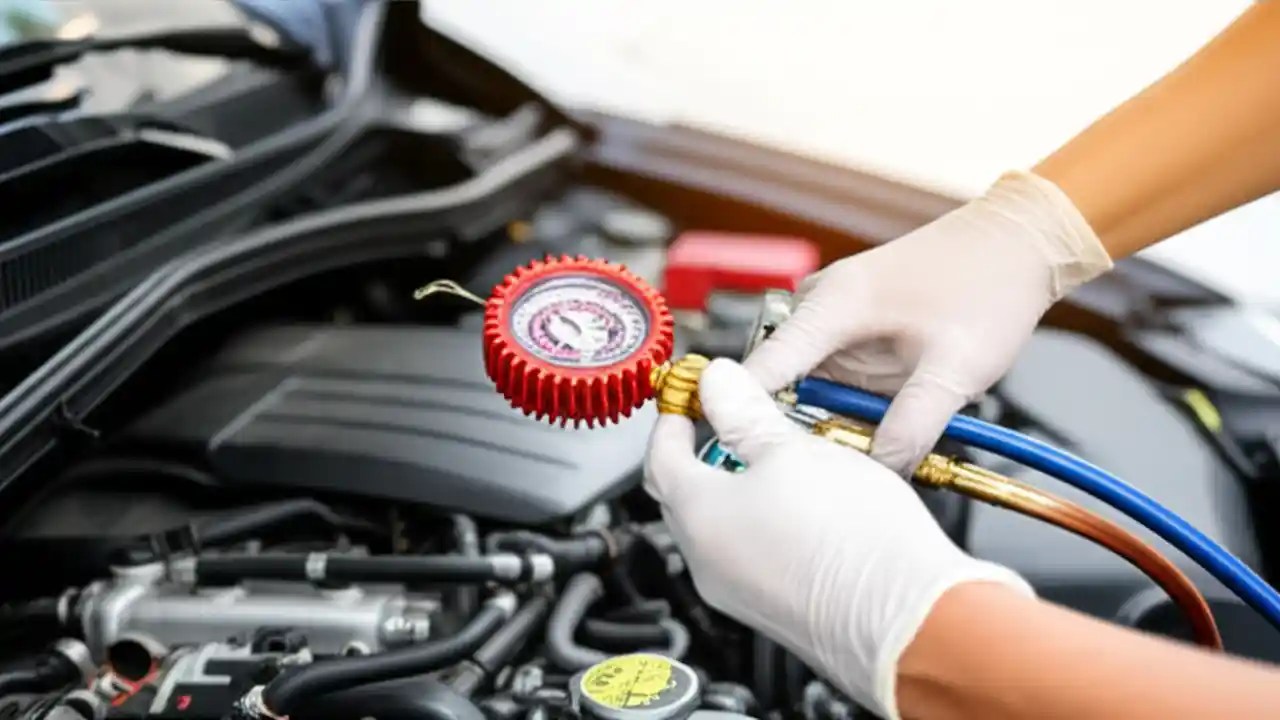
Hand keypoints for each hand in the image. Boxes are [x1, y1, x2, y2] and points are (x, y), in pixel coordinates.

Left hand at [644, 359, 1031, 718]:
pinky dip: (767, 523)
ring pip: (724, 527)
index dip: (674, 417)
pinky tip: (807, 507)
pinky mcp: (779, 611)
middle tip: (733, 420)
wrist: (909, 621)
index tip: (690, 397)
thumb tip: (717, 383)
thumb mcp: (792, 450)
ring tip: (783, 457)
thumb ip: (745, 413)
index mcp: (698, 516)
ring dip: (742, 488)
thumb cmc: (853, 543)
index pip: (659, 456)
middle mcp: (708, 563)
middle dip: (707, 451)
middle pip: (686, 494)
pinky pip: (756, 556)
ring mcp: (742, 593)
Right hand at [744, 170, 1111, 474]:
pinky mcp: (849, 328)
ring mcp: (832, 316)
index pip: (761, 370)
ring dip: (823, 419)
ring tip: (861, 447)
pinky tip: (874, 424)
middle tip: (828, 469)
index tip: (733, 456)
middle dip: (794, 429)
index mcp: (831, 306)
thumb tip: (878, 472)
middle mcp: (820, 307)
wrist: (1019, 244)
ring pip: (803, 386)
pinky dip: (843, 406)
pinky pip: (829, 378)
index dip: (739, 414)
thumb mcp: (955, 369)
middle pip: (778, 385)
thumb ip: (913, 426)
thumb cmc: (988, 285)